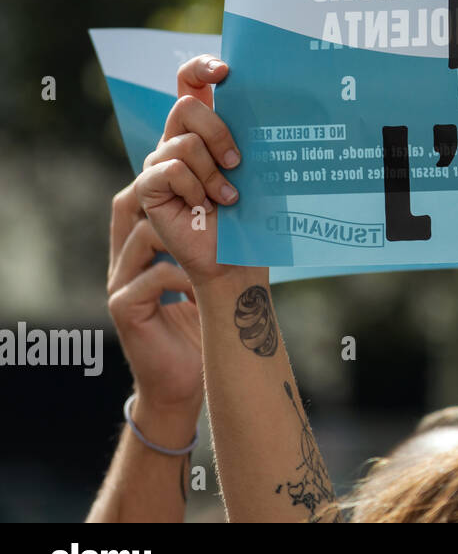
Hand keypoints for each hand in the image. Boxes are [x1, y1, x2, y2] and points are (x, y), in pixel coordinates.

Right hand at [107, 183, 201, 418]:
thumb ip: (209, 239)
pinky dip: (184, 276)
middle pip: (124, 203)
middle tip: (207, 198)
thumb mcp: (207, 272)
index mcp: (140, 244)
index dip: (163, 175)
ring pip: (142, 236)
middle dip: (165, 191)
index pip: (138, 194)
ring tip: (215, 247)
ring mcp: (120, 282)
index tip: (204, 173)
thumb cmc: (203, 323)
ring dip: (183, 236)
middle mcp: (124, 258)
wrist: (187, 381)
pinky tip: (204, 288)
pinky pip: (154, 276)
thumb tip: (241, 197)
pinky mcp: (125, 308)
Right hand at [135, 55, 241, 286]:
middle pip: (185, 106)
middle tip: (238, 162)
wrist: (237, 257)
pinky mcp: (148, 188)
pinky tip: (207, 206)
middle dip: (218, 131)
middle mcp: (177, 140)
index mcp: (203, 128)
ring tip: (227, 196)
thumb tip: (274, 103)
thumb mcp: (257, 167)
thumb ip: (251, 135)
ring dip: (212, 172)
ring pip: (183, 142)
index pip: (190, 82)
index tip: (225, 70)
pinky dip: (195, 188)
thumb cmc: (252, 213)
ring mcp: (159, 163)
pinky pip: (170, 170)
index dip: (200, 68)